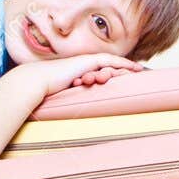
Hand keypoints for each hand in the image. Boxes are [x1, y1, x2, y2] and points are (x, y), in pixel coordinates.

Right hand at [23, 53, 142, 97]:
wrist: (36, 82)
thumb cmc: (45, 93)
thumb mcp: (63, 97)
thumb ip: (72, 100)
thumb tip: (76, 118)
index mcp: (77, 73)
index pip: (99, 71)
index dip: (114, 73)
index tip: (128, 78)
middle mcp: (82, 66)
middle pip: (108, 66)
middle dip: (124, 69)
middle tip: (141, 73)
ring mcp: (84, 62)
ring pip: (110, 64)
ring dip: (124, 68)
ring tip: (139, 72)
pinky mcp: (87, 61)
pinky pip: (109, 61)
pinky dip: (122, 63)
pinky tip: (133, 68)